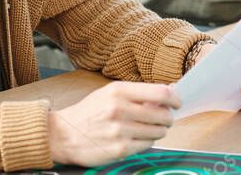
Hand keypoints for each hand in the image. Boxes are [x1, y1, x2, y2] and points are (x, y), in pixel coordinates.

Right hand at [48, 81, 179, 165]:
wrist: (62, 134)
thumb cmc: (88, 113)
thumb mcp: (109, 94)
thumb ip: (136, 94)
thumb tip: (167, 92)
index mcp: (118, 91)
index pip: (160, 92)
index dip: (174, 98)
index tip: (177, 102)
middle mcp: (120, 109)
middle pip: (163, 114)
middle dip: (167, 117)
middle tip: (164, 118)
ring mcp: (120, 131)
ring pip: (158, 131)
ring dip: (158, 130)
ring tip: (148, 128)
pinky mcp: (120, 149)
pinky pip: (147, 145)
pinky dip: (146, 142)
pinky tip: (136, 138)